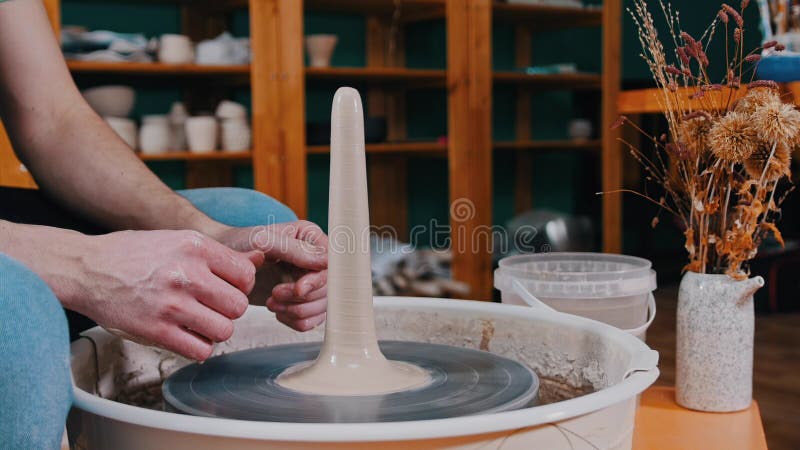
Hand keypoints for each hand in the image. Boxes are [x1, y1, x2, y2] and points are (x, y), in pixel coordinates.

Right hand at [68, 230, 262, 359]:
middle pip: (239, 305)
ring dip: (216, 330)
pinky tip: (188, 335)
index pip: (246, 275)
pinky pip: (200, 350)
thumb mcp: (179, 240)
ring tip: (200, 322)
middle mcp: (186, 274)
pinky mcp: (156, 330)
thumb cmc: (136, 254)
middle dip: (230, 309)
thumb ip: (219, 254)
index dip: (241, 286)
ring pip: (224, 330)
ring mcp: (171, 304)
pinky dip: (200, 347)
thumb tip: (260, 261)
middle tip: (213, 307)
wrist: (87, 268)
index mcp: (195, 247)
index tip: (227, 288)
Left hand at [213, 221, 328, 331]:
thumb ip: (295, 249)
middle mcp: (315, 260)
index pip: (332, 266)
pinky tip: (277, 310)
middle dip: (301, 299)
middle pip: (329, 290)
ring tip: (272, 302)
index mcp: (311, 238)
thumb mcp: (263, 241)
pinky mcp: (300, 302)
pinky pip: (311, 321)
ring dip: (296, 311)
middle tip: (275, 295)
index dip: (318, 281)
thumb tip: (326, 261)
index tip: (297, 289)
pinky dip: (294, 321)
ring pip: (321, 309)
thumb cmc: (237, 244)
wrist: (218, 265)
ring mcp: (309, 282)